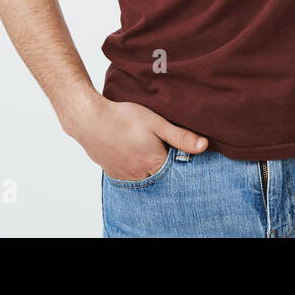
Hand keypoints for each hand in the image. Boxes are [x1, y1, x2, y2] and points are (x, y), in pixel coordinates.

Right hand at [67, 97, 208, 181]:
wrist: (90, 119)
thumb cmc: (124, 118)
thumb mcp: (157, 123)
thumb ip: (181, 137)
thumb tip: (204, 146)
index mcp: (154, 164)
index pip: (176, 170)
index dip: (180, 159)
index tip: (178, 147)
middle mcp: (139, 175)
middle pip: (160, 174)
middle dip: (165, 163)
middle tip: (162, 145)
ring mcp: (124, 176)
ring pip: (144, 176)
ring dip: (149, 166)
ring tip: (147, 147)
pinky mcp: (112, 173)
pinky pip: (130, 176)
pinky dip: (135, 167)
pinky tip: (134, 152)